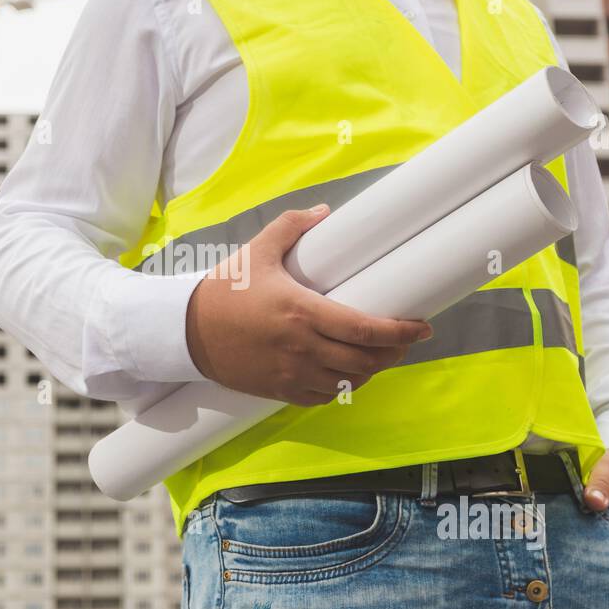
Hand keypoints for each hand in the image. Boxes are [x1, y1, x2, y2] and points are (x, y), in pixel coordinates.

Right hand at [185, 204, 432, 406]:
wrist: (187, 331)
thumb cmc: (224, 291)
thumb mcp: (257, 251)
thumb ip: (292, 226)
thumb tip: (324, 212)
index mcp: (302, 311)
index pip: (365, 328)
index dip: (400, 332)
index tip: (421, 328)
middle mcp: (301, 347)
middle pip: (365, 359)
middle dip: (393, 352)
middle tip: (404, 340)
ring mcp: (291, 373)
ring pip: (348, 381)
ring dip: (370, 370)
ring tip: (379, 355)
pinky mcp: (279, 390)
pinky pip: (323, 396)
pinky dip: (342, 386)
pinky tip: (347, 373)